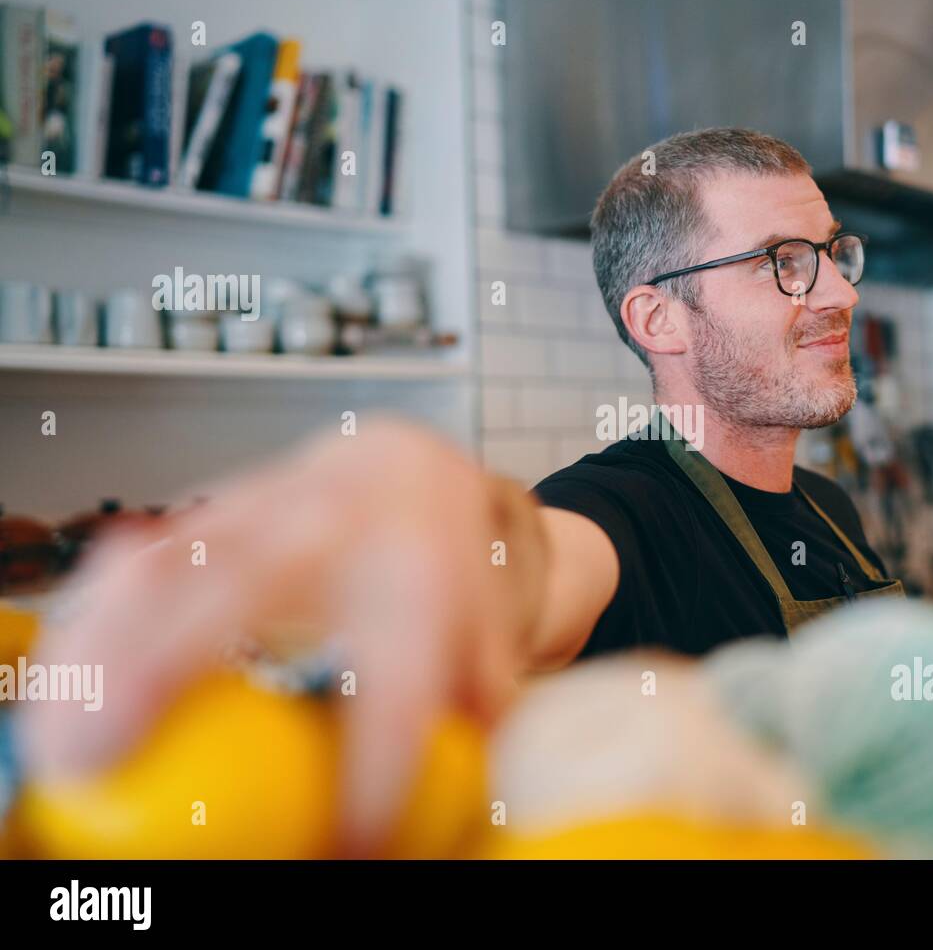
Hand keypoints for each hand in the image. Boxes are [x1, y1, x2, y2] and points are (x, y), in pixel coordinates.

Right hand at [19, 416, 548, 848]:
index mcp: (419, 581)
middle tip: (102, 761)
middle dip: (161, 668)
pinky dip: (93, 614)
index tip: (344, 851)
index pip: (394, 694)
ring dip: (93, 644)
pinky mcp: (217, 503)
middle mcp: (335, 531)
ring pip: (162, 563)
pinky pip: (141, 557)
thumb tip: (442, 829)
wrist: (411, 470)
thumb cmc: (444, 587)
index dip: (370, 781)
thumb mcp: (484, 653)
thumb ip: (464, 732)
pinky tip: (63, 677)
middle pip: (239, 590)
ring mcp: (266, 506)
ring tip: (58, 739)